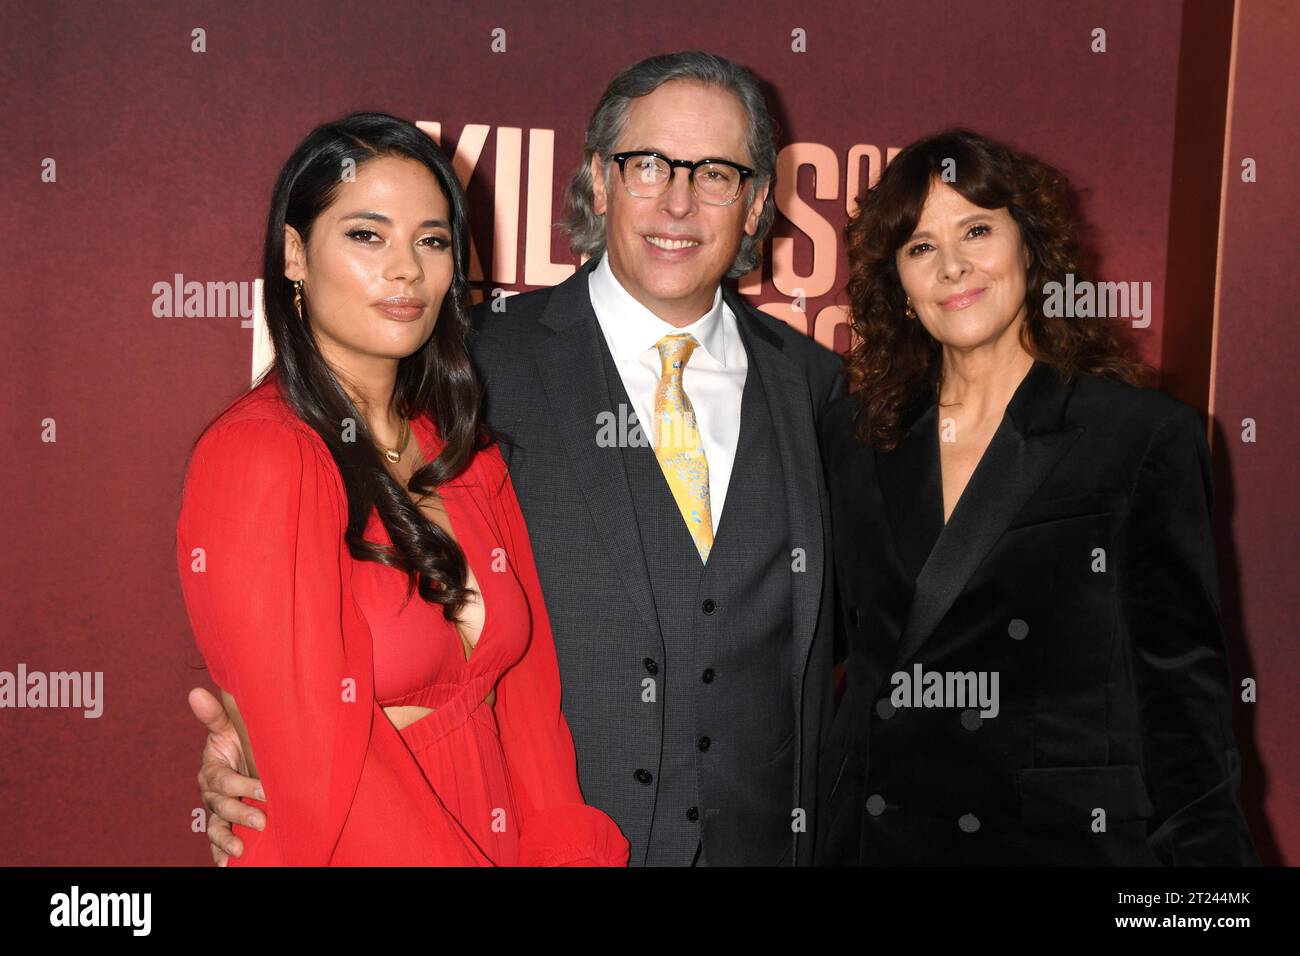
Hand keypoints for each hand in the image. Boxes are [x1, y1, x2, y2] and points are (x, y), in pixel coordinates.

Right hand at [189, 687, 264, 865]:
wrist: (252, 754)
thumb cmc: (244, 738)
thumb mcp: (232, 726)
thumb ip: (215, 714)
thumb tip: (194, 692)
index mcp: (213, 767)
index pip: (223, 780)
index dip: (242, 785)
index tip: (265, 789)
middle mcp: (212, 791)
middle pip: (220, 806)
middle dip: (240, 813)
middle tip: (262, 820)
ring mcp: (218, 810)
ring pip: (216, 828)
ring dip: (226, 840)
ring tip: (239, 851)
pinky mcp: (225, 825)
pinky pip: (217, 842)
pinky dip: (220, 855)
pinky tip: (227, 865)